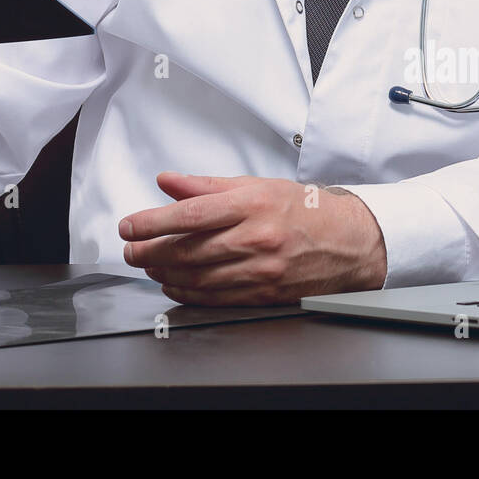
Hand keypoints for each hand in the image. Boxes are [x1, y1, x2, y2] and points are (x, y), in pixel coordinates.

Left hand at [118, 171, 387, 305]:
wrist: (348, 240)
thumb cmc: (303, 210)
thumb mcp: (255, 185)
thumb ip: (207, 185)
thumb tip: (169, 181)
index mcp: (251, 205)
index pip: (190, 214)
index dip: (153, 222)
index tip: (130, 225)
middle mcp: (255, 238)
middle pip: (189, 249)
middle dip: (151, 251)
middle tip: (130, 249)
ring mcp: (260, 270)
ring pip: (198, 277)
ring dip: (165, 274)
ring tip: (147, 265)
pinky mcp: (264, 294)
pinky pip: (216, 297)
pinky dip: (188, 293)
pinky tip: (173, 285)